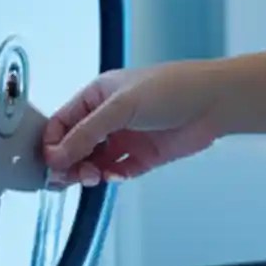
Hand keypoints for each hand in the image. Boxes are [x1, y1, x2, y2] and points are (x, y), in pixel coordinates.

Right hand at [41, 60, 223, 186]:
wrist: (214, 102)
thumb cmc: (173, 88)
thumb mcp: (121, 106)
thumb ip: (87, 132)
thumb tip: (56, 155)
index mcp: (98, 96)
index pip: (62, 123)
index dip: (52, 143)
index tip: (51, 162)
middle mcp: (109, 117)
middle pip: (75, 146)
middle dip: (68, 162)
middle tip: (66, 177)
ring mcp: (127, 137)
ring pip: (94, 162)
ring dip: (88, 172)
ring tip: (93, 176)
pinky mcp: (144, 156)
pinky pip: (118, 171)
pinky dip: (112, 176)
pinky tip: (113, 175)